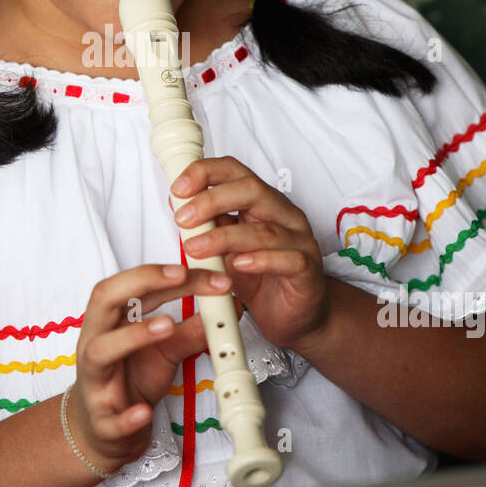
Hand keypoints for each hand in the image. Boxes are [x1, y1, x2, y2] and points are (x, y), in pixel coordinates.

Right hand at [68, 260, 233, 474]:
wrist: (105, 429)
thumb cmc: (131, 378)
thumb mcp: (166, 350)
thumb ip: (192, 329)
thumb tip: (228, 306)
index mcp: (110, 321)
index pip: (131, 286)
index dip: (158, 272)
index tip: (191, 268)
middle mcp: (95, 343)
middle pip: (103, 301)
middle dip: (140, 282)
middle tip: (179, 276)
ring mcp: (95, 381)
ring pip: (100, 352)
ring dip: (133, 336)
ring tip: (167, 327)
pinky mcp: (101, 421)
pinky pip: (109, 418)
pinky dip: (127, 416)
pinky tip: (144, 412)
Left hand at [169, 156, 329, 352]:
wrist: (293, 315)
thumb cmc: (261, 279)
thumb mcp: (225, 250)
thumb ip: (208, 226)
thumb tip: (177, 203)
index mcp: (262, 203)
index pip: (235, 171)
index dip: (206, 173)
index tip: (179, 189)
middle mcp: (283, 215)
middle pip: (251, 190)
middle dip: (212, 200)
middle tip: (183, 219)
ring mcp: (300, 241)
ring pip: (265, 229)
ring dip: (225, 237)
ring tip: (196, 248)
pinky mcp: (308, 270)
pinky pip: (289, 259)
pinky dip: (262, 260)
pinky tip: (238, 264)